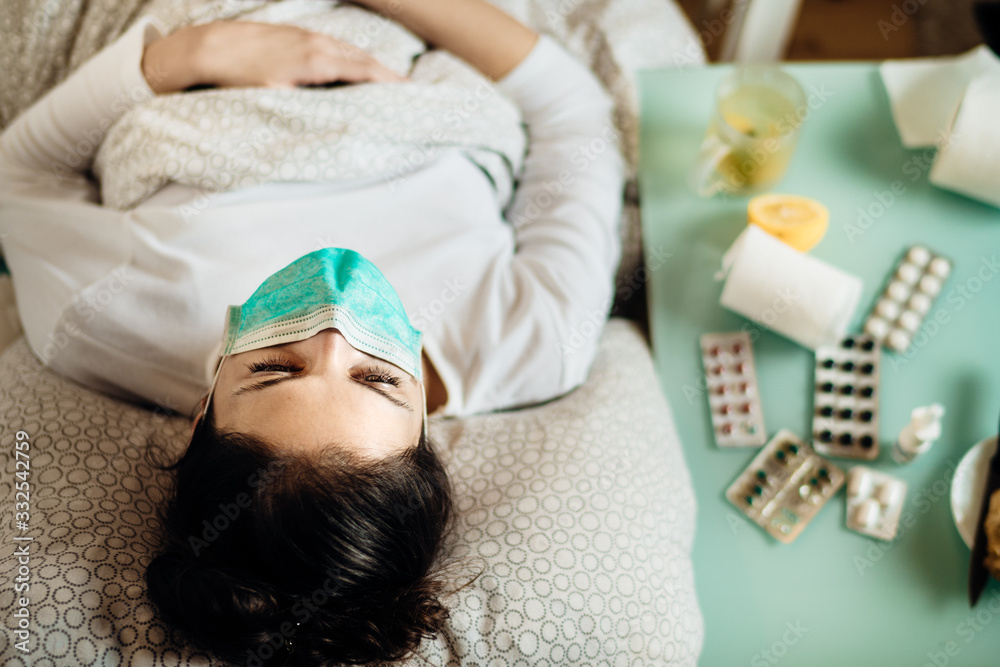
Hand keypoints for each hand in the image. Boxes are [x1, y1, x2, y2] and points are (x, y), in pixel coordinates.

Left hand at [142, 21, 406, 93]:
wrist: (209, 48)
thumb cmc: (241, 78)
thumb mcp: (279, 98)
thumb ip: (310, 105)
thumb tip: (336, 119)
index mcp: (318, 62)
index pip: (366, 72)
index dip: (390, 84)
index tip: (409, 95)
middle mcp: (318, 44)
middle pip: (363, 59)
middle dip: (387, 75)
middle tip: (407, 91)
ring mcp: (307, 35)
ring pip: (349, 50)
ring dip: (370, 65)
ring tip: (386, 81)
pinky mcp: (296, 33)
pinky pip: (334, 45)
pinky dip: (351, 57)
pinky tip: (351, 66)